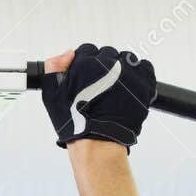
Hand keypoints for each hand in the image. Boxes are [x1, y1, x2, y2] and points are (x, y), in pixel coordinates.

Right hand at [41, 44, 155, 150]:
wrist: (98, 144)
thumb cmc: (75, 124)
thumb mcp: (51, 95)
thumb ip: (54, 67)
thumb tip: (68, 53)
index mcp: (85, 63)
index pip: (87, 51)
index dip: (85, 68)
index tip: (86, 81)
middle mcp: (108, 63)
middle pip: (106, 55)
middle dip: (103, 70)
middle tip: (100, 91)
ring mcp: (127, 71)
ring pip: (124, 60)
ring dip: (120, 72)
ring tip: (114, 94)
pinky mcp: (143, 81)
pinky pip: (144, 68)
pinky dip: (138, 76)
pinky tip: (128, 91)